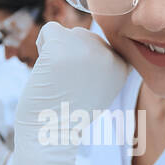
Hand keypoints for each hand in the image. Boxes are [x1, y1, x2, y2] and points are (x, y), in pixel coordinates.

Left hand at [3, 22, 127, 164]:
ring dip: (55, 52)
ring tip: (57, 80)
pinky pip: (48, 29)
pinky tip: (46, 70)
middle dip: (69, 56)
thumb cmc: (70, 114)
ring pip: (65, 32)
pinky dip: (42, 46)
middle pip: (82, 35)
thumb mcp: (101, 87)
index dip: (84, 64)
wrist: (51, 135)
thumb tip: (89, 37)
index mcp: (122, 65)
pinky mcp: (60, 45)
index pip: (100, 44)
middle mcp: (108, 53)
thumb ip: (102, 63)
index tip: (82, 87)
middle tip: (67, 86)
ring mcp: (84, 48)